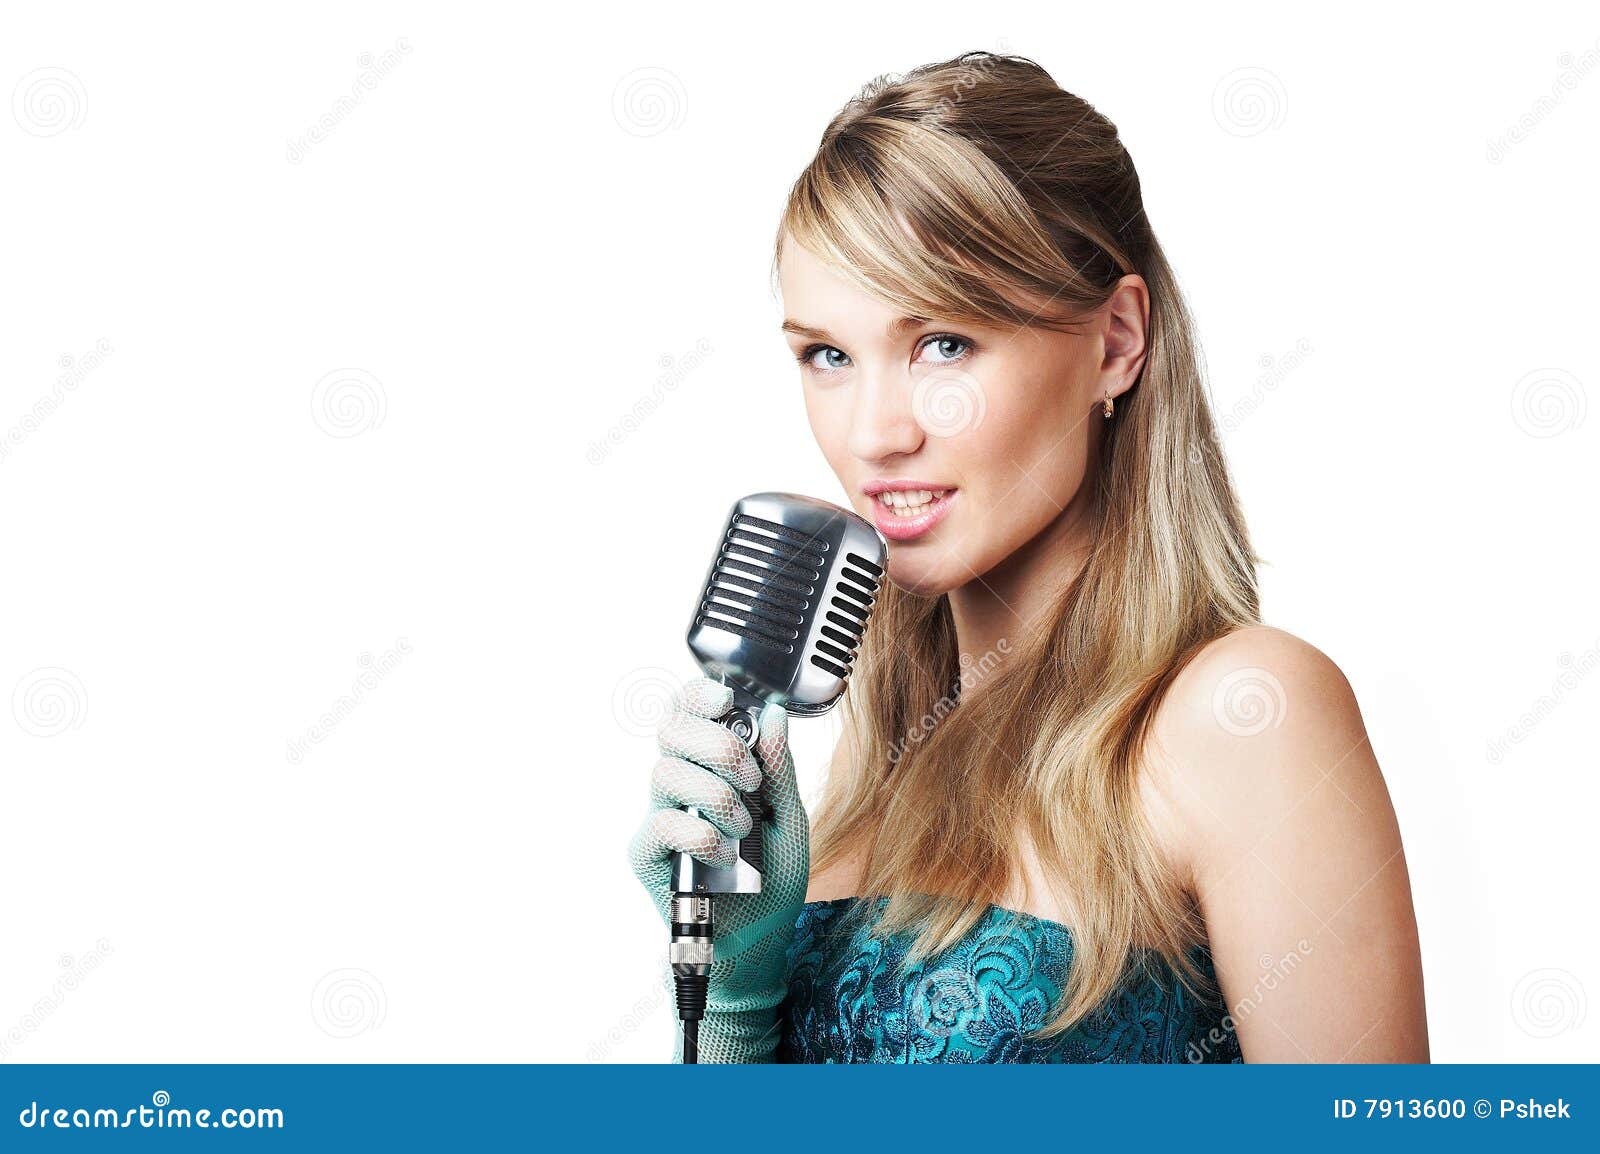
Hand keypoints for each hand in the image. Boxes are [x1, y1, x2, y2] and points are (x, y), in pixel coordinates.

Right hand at [627, 676, 809, 1061]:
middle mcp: (680, 784)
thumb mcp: (789, 818)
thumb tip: (771, 714)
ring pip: (664, 772)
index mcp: (711, 765)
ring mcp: (660, 816)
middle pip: (670, 729)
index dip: (699, 695)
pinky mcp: (647, 855)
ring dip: (715, 795)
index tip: (726, 701)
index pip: (688, 710)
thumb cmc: (773, 877)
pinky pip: (661, 824)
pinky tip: (723, 855)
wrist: (758, 941)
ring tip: (743, 827)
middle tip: (750, 778)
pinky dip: (700, 834)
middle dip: (716, 743)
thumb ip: (778, 768)